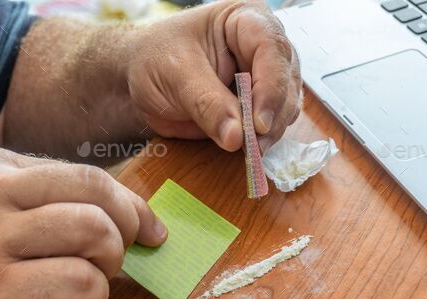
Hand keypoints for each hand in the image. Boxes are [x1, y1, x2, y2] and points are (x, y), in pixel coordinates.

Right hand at [0, 148, 166, 298]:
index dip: (131, 205)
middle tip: (115, 258)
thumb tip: (143, 219)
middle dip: (127, 227)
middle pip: (96, 190)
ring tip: (89, 282)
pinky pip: (80, 282)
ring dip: (108, 264)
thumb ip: (64, 205)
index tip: (150, 230)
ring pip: (94, 229)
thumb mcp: (14, 220)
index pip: (89, 175)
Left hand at [125, 0, 301, 151]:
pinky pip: (275, 123)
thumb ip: (207, 105)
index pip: (271, 48)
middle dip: (273, 115)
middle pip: (286, 80)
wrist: (139, 79)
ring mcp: (265, 76)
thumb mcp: (176, 75)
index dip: (271, 87)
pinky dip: (265, 139)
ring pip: (287, 105)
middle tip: (254, 145)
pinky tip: (251, 149)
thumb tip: (236, 138)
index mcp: (245, 20)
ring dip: (272, 131)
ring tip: (251, 150)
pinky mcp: (260, 104)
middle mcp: (263, 45)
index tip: (258, 124)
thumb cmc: (155, 60)